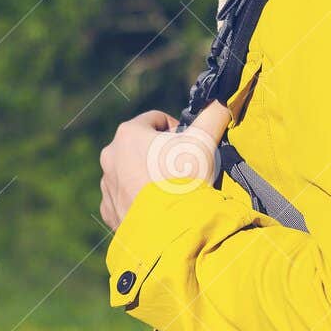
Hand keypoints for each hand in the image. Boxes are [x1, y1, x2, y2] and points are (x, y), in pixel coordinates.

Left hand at [98, 101, 231, 230]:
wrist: (170, 230)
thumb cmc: (185, 179)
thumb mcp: (204, 142)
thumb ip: (214, 115)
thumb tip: (224, 100)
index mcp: (128, 133)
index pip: (157, 120)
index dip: (177, 130)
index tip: (189, 146)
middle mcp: (110, 156)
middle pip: (141, 146)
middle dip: (161, 154)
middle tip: (183, 170)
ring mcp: (107, 185)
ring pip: (131, 172)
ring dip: (148, 176)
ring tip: (171, 191)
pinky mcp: (109, 211)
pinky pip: (125, 199)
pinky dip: (139, 200)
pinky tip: (157, 209)